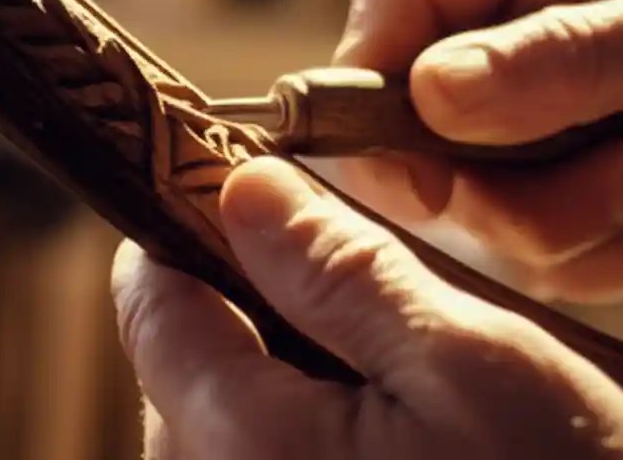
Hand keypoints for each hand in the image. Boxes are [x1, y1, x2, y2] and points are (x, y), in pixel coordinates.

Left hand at [111, 157, 622, 458]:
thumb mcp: (472, 368)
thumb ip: (345, 273)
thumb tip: (245, 188)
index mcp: (240, 444)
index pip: (150, 304)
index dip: (188, 227)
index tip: (251, 194)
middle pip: (180, 368)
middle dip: (252, 311)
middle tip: (360, 301)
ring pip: (216, 429)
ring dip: (281, 382)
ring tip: (387, 387)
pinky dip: (297, 441)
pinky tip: (384, 446)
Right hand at [331, 0, 622, 302]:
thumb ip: (558, 62)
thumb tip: (426, 91)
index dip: (373, 66)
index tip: (403, 153)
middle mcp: (523, 30)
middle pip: (417, 117)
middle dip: (508, 180)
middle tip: (620, 186)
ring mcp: (540, 122)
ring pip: (479, 202)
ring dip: (586, 221)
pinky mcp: (568, 199)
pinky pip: (540, 255)